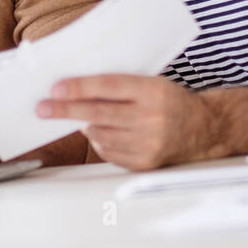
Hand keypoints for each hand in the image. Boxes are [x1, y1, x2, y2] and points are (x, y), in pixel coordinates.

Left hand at [36, 75, 219, 169]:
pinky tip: (108, 134)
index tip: (55, 88)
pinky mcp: (145, 163)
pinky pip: (109, 152)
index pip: (109, 87)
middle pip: (99, 113)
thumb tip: (77, 93)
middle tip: (42, 108)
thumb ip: (120, 88)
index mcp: (154, 92)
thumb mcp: (151, 84)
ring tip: (88, 119)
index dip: (80, 87)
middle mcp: (152, 118)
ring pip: (100, 135)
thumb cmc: (172, 102)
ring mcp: (149, 144)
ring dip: (88, 127)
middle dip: (66, 110)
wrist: (205, 130)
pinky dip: (102, 142)